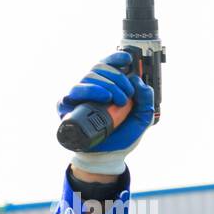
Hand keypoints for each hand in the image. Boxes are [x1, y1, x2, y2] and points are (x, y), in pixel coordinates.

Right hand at [58, 51, 154, 174]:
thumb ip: (146, 100)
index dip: (116, 58)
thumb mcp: (142, 118)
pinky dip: (92, 90)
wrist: (110, 155)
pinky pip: (75, 91)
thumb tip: (139, 81)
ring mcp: (79, 96)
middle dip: (118, 77)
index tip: (128, 59)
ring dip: (109, 85)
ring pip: (90, 75)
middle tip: (128, 95)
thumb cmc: (122, 134)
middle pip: (100, 67)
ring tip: (120, 101)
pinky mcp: (67, 106)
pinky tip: (105, 97)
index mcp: (107, 86)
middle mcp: (91, 87)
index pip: (108, 64)